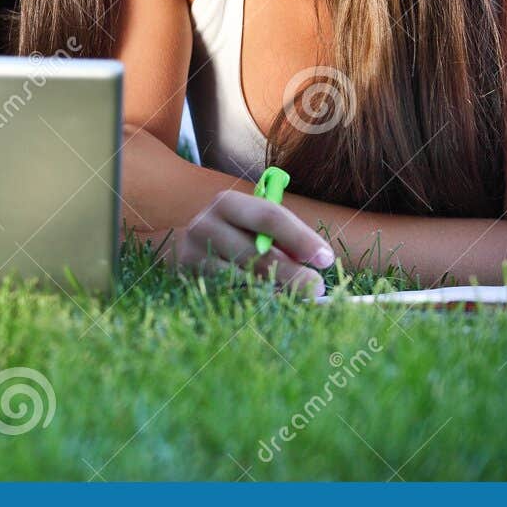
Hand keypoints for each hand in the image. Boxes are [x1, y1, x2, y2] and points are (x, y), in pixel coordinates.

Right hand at [174, 188, 334, 297]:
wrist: (180, 250)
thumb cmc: (232, 237)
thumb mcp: (253, 228)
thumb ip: (282, 238)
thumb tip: (318, 260)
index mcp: (228, 203)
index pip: (269, 216)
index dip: (300, 238)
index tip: (326, 259)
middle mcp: (206, 223)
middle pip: (256, 250)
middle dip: (292, 272)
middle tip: (318, 288)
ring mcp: (193, 253)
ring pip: (242, 276)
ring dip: (275, 290)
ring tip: (296, 298)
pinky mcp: (189, 278)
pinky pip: (229, 293)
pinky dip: (254, 300)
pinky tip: (269, 303)